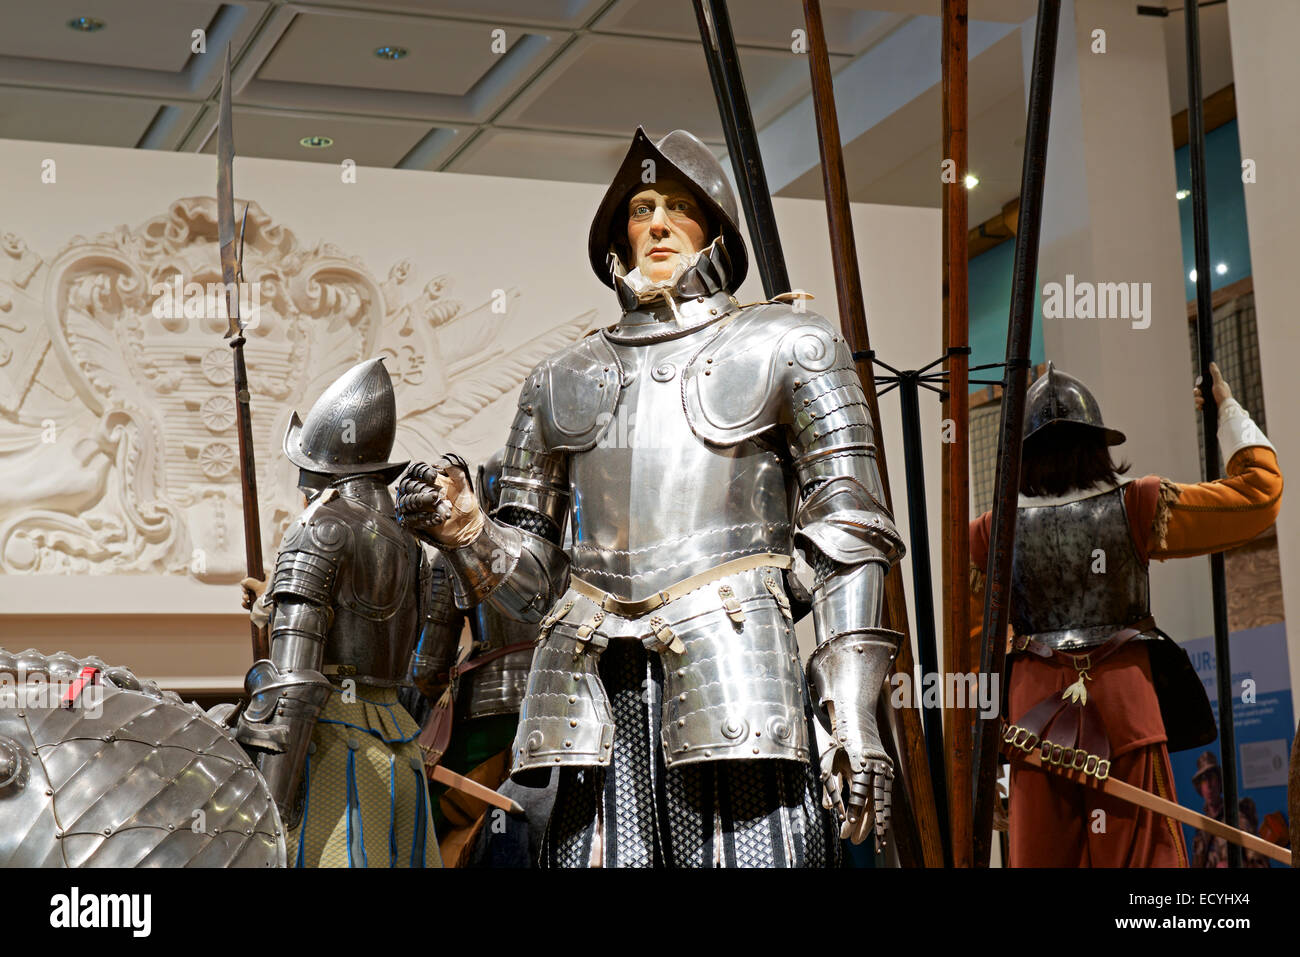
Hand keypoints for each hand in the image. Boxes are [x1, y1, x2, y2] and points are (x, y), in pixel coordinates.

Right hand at [240, 576, 266, 610]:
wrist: (274, 611)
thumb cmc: (269, 597)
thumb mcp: (259, 587)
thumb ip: (250, 582)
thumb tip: (243, 581)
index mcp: (268, 579)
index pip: (258, 574)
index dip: (250, 576)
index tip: (245, 580)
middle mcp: (266, 586)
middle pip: (251, 585)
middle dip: (246, 589)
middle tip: (245, 591)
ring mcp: (263, 596)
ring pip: (250, 594)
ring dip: (245, 596)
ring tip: (246, 599)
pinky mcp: (260, 604)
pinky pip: (250, 602)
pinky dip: (247, 603)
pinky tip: (245, 603)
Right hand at [395, 458, 483, 547]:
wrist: (468, 524)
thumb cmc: (464, 502)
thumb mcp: (463, 485)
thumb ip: (455, 471)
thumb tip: (442, 461)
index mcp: (426, 478)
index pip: (416, 470)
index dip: (423, 472)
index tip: (434, 476)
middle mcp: (416, 490)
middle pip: (411, 486)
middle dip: (424, 492)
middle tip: (437, 497)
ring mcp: (413, 506)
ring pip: (410, 502)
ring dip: (426, 506)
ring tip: (443, 511)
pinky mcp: (413, 521)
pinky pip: (413, 519)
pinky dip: (426, 519)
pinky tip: (438, 519)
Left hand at [819, 724, 893, 845]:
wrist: (859, 724)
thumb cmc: (840, 745)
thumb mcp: (830, 761)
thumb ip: (830, 785)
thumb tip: (828, 808)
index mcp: (860, 764)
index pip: (857, 792)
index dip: (853, 809)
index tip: (848, 824)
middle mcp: (875, 769)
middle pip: (872, 801)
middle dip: (865, 823)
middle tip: (856, 841)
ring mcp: (884, 772)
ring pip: (883, 802)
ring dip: (879, 824)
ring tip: (877, 842)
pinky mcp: (888, 774)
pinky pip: (887, 799)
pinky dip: (885, 814)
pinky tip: (882, 829)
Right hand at [1194, 361, 1231, 410]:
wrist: (1225, 410)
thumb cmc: (1224, 396)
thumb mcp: (1219, 383)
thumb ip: (1215, 373)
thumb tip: (1211, 363)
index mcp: (1215, 387)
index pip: (1203, 384)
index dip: (1199, 385)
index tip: (1199, 386)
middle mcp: (1212, 393)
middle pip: (1199, 391)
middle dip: (1197, 393)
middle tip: (1199, 394)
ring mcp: (1209, 401)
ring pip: (1198, 399)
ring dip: (1198, 400)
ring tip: (1202, 402)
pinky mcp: (1207, 408)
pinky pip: (1199, 406)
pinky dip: (1199, 406)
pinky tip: (1202, 407)